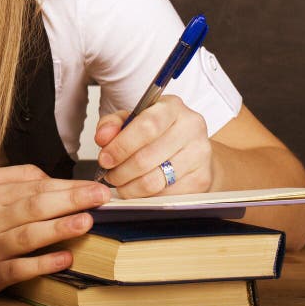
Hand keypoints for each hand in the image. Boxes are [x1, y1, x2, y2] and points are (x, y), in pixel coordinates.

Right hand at [0, 164, 111, 293]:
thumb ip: (19, 175)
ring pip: (28, 236)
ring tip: (85, 222)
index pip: (38, 187)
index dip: (68, 186)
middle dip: (70, 200)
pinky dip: (41, 265)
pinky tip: (64, 259)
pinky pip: (18, 269)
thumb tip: (50, 178)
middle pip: (36, 206)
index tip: (95, 186)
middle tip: (99, 197)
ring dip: (58, 229)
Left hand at [95, 95, 213, 197]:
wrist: (192, 148)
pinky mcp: (201, 180)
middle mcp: (191, 128)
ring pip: (154, 181)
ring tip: (120, 183)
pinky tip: (138, 190)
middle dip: (120, 171)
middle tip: (109, 175)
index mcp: (172, 107)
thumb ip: (113, 123)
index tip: (105, 158)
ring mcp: (199, 155)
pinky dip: (145, 197)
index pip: (146, 126)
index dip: (121, 145)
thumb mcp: (134, 118)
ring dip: (129, 187)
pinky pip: (165, 196)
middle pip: (147, 157)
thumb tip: (103, 137)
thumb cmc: (159, 132)